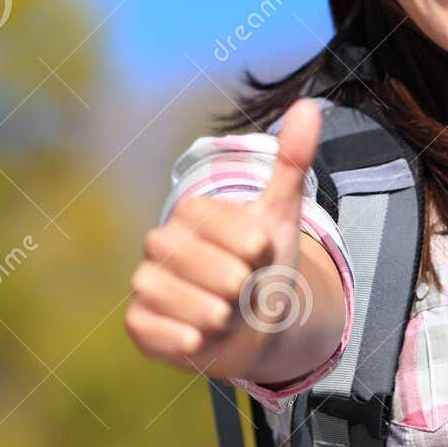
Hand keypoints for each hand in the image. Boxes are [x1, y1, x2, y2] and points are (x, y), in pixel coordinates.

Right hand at [125, 98, 322, 377]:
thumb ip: (292, 162)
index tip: (261, 254)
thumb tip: (309, 105)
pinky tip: (200, 339)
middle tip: (243, 290)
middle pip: (214, 271)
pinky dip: (186, 340)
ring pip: (188, 304)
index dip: (259, 250)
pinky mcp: (138, 323)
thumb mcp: (281, 216)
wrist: (253, 324)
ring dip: (221, 317)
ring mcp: (145, 282)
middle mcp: (159, 243)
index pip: (235, 230)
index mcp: (191, 212)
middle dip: (243, 289)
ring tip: (226, 314)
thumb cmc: (264, 266)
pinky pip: (156, 332)